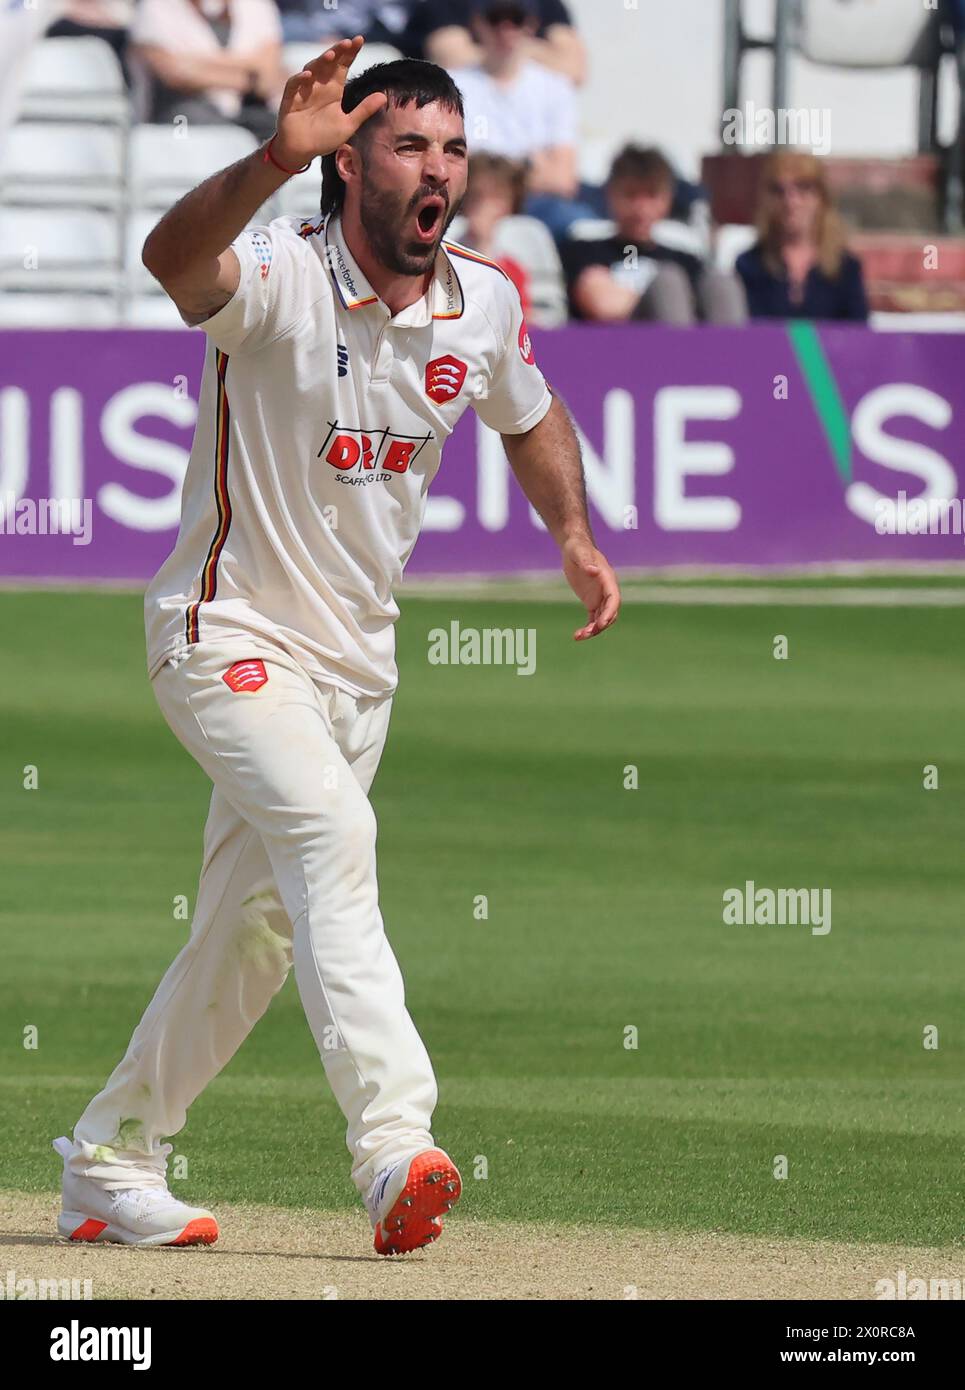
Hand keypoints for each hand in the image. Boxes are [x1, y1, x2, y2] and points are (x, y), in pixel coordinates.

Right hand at [272, 36, 386, 168]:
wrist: (302, 151)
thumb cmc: (324, 137)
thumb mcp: (348, 124)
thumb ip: (364, 110)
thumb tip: (384, 96)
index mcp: (334, 89)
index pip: (343, 65)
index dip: (350, 53)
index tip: (360, 40)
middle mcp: (320, 85)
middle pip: (328, 62)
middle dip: (337, 51)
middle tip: (348, 42)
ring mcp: (304, 89)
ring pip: (311, 68)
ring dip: (320, 62)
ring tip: (331, 55)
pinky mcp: (290, 98)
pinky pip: (293, 84)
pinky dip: (300, 79)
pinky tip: (308, 75)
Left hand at [562, 539, 619, 639]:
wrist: (574, 548)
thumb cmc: (578, 548)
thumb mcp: (579, 552)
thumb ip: (586, 561)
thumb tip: (594, 570)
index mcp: (607, 579)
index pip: (613, 598)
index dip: (609, 612)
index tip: (601, 623)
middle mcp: (607, 590)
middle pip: (610, 612)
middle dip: (601, 624)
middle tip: (587, 633)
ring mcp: (600, 597)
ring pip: (602, 619)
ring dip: (594, 629)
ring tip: (579, 636)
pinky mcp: (592, 602)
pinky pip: (593, 619)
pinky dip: (588, 628)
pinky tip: (577, 636)